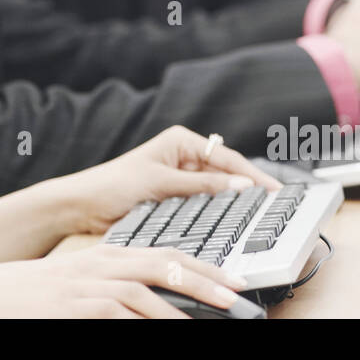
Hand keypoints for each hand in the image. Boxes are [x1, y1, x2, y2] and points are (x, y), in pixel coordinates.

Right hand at [0, 243, 248, 317]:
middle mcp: (100, 264)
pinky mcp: (75, 306)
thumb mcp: (77, 285)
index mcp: (105, 255)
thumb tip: (150, 306)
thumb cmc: (29, 295)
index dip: (203, 266)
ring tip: (214, 320)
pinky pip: (120, 315)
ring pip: (147, 293)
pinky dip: (147, 324)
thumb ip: (112, 290)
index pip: (165, 254)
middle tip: (239, 297)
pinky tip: (168, 331)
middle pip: (165, 266)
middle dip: (207, 281)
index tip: (232, 279)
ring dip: (184, 310)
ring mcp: (87, 284)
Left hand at [46, 126, 279, 235]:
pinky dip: (218, 209)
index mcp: (182, 140)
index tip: (274, 189)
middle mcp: (184, 155)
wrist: (84, 205)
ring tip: (260, 213)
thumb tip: (242, 184)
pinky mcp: (176, 196)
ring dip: (235, 200)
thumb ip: (202, 185)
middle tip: (275, 204)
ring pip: (218, 188)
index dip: (252, 174)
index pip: (226, 157)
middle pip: (226, 172)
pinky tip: (233, 219)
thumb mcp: (161, 182)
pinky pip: (205, 201)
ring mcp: (181, 176)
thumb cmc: (115, 184)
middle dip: (248, 186)